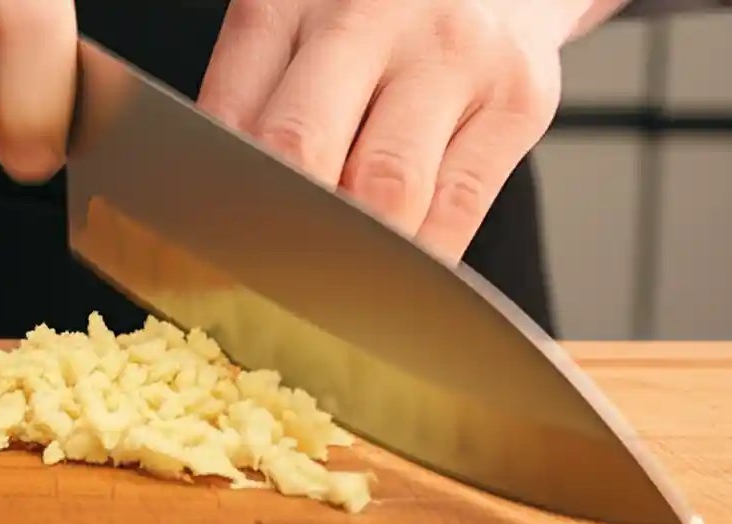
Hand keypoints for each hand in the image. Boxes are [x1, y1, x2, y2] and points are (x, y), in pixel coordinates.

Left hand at [198, 0, 582, 263]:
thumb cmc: (384, 10)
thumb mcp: (299, 24)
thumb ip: (257, 99)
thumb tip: (222, 208)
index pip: (233, 118)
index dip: (218, 202)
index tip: (213, 259)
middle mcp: (372, 15)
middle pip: (305, 151)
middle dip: (281, 232)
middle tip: (267, 286)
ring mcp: (451, 54)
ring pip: (389, 189)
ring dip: (355, 256)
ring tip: (335, 288)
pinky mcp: (517, 98)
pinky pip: (460, 206)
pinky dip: (423, 259)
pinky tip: (401, 275)